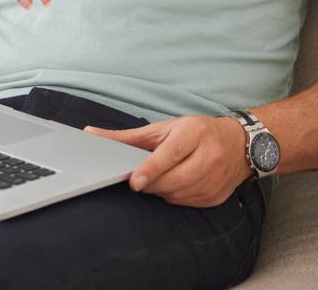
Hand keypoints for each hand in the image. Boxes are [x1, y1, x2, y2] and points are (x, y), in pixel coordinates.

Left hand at [85, 114, 251, 206]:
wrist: (237, 144)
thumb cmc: (195, 132)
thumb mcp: (162, 127)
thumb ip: (127, 136)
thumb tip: (92, 135)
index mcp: (194, 132)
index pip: (170, 154)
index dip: (151, 169)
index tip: (134, 181)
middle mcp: (209, 155)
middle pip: (174, 178)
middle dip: (152, 183)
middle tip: (138, 181)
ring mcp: (216, 177)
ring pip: (180, 194)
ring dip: (161, 191)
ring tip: (155, 180)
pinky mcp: (218, 195)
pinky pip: (188, 202)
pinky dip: (174, 197)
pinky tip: (172, 186)